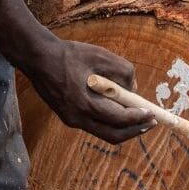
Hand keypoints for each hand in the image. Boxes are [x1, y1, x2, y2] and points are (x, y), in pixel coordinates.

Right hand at [20, 36, 152, 143]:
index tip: (151, 113)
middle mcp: (77, 118)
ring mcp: (71, 120)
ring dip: (124, 128)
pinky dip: (111, 122)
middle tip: (151, 122)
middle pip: (113, 135)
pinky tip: (120, 112)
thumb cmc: (69, 54)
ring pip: (104, 133)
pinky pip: (95, 125)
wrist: (38, 58)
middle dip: (134, 130)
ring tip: (140, 119)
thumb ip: (122, 71)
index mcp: (84, 103)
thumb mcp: (101, 55)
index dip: (137, 118)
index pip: (118, 119)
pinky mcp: (68, 117)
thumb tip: (133, 88)